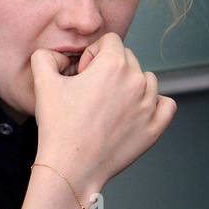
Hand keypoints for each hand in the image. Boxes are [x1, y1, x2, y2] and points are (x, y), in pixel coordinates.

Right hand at [30, 33, 176, 200]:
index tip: (82, 75)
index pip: (109, 41)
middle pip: (128, 58)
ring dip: (130, 86)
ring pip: (147, 80)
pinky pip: (166, 105)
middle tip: (91, 94)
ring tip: (109, 107)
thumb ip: (45, 57)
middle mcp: (136, 80)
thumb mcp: (42, 84)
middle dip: (110, 70)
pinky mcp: (155, 127)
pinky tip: (134, 113)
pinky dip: (154, 105)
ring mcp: (149, 105)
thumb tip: (59, 55)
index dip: (92, 55)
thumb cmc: (58, 128)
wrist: (71, 168)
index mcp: (113, 64)